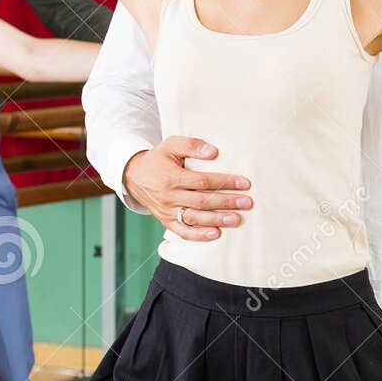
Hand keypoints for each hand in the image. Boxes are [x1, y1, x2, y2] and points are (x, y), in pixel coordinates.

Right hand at [121, 135, 250, 241]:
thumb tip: (213, 152)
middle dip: (226, 202)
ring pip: (194, 218)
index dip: (224, 182)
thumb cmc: (158, 159)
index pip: (202, 181)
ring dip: (217, 220)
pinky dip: (199, 236)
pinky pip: (183, 232)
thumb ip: (191, 145)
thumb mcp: (171, 145)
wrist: (135, 177)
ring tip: (236, 220)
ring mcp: (168, 212)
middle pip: (201, 201)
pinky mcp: (167, 222)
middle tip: (247, 203)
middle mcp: (169, 197)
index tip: (244, 183)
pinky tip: (216, 234)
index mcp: (171, 177)